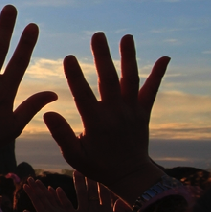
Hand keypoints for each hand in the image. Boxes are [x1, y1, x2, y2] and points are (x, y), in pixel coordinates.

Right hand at [21, 177, 71, 211]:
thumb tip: (24, 211)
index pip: (35, 200)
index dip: (30, 192)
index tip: (25, 185)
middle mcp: (51, 210)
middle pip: (41, 196)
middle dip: (35, 186)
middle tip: (29, 178)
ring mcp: (58, 209)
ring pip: (49, 195)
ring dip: (43, 187)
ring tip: (37, 180)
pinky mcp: (65, 210)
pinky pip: (59, 199)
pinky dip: (54, 193)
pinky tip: (51, 187)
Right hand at [43, 33, 169, 200]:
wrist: (130, 176)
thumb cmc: (98, 166)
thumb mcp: (74, 155)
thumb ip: (61, 134)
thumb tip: (48, 112)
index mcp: (96, 123)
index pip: (83, 94)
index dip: (75, 75)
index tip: (68, 57)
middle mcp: (116, 114)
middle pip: (108, 79)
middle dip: (102, 56)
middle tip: (97, 35)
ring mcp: (132, 112)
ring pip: (130, 80)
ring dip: (128, 57)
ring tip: (126, 36)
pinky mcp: (144, 113)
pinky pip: (151, 90)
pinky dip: (158, 74)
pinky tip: (164, 58)